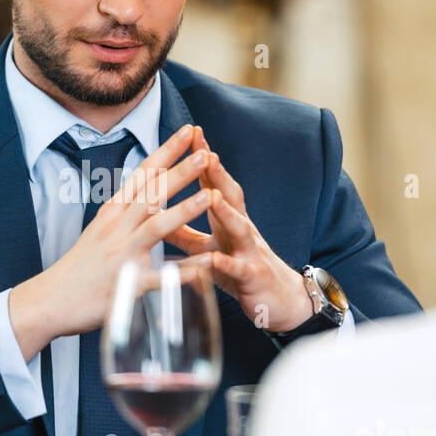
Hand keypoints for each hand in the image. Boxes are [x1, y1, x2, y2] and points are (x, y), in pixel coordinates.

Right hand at [8, 123, 219, 360]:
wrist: (49, 300)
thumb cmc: (78, 267)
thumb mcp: (99, 229)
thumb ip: (124, 210)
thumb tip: (145, 190)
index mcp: (112, 212)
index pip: (143, 174)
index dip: (166, 151)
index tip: (188, 131)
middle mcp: (116, 228)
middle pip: (152, 193)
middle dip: (181, 171)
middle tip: (206, 151)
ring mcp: (121, 255)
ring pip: (156, 226)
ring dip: (185, 210)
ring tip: (211, 195)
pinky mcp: (127, 285)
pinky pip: (161, 277)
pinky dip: (184, 271)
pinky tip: (207, 264)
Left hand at [164, 128, 311, 332]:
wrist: (281, 301)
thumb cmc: (240, 270)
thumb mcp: (207, 249)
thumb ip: (183, 231)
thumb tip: (154, 214)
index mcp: (227, 221)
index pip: (214, 184)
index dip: (202, 160)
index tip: (189, 134)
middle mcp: (241, 230)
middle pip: (230, 196)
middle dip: (218, 174)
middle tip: (204, 150)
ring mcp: (249, 252)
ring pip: (239, 228)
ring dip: (226, 212)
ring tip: (212, 196)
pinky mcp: (252, 278)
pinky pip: (239, 271)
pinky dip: (227, 265)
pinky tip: (215, 260)